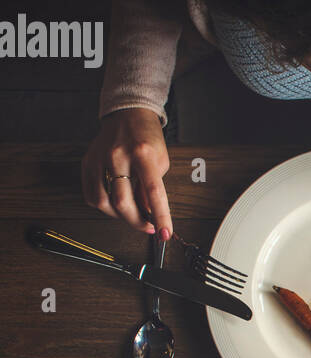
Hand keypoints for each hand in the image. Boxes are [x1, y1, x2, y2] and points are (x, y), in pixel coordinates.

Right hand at [81, 108, 172, 236]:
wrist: (127, 113)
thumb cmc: (146, 137)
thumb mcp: (161, 161)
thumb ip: (154, 188)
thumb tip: (148, 214)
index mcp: (142, 154)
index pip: (152, 192)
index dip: (160, 217)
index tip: (165, 233)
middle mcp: (117, 155)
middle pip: (122, 202)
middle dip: (137, 222)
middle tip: (148, 227)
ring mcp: (99, 158)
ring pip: (103, 202)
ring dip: (120, 217)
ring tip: (132, 215)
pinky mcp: (87, 162)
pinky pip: (90, 195)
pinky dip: (104, 206)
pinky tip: (115, 204)